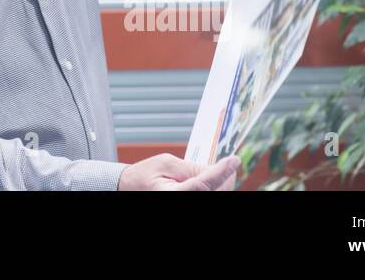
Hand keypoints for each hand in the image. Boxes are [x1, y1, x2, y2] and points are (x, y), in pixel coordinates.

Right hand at [117, 153, 240, 190]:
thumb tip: (215, 170)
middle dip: (225, 178)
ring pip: (216, 195)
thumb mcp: (166, 163)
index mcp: (173, 195)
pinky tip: (212, 180)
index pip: (204, 184)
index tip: (234, 160)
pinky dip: (215, 187)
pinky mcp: (191, 201)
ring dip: (222, 183)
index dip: (221, 172)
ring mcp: (187, 203)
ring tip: (218, 171)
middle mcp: (182, 202)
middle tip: (230, 163)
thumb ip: (191, 168)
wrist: (130, 189)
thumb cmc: (144, 176)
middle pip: (215, 192)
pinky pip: (210, 196)